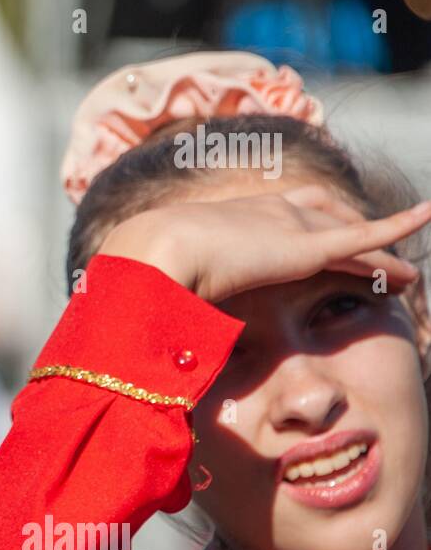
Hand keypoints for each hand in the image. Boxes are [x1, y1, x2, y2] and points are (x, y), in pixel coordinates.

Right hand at [97, 184, 430, 302]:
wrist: (156, 252)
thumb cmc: (147, 275)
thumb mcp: (165, 288)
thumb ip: (174, 305)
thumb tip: (158, 337)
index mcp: (230, 219)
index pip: (280, 216)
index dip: (304, 226)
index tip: (315, 243)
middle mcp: (265, 211)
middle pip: (320, 214)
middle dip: (347, 227)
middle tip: (368, 250)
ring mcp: (289, 223)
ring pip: (348, 231)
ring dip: (378, 244)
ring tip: (403, 271)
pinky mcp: (311, 244)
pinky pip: (368, 236)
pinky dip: (399, 228)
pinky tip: (426, 217)